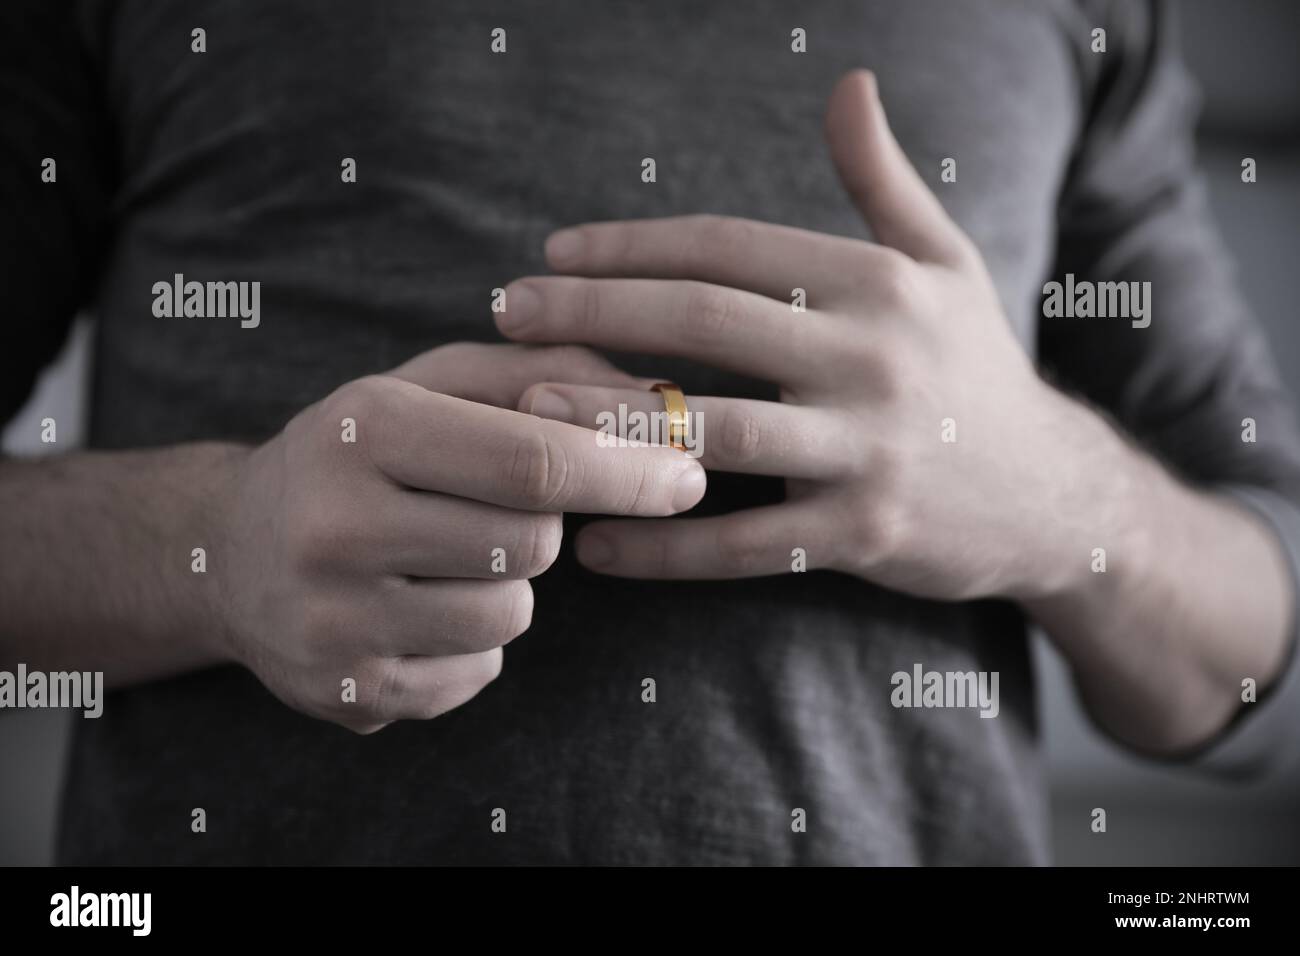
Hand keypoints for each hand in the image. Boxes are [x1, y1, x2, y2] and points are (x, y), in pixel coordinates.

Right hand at [210, 343, 705, 731]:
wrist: (226, 551)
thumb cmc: (361, 451)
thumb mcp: (434, 382)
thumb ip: (547, 375)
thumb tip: (659, 404)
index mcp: (361, 430)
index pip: (532, 459)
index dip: (626, 469)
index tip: (686, 476)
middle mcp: (333, 528)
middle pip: (530, 542)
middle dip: (541, 524)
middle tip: (497, 506)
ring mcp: (333, 623)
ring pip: (508, 615)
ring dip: (505, 584)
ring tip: (445, 556)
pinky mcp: (346, 694)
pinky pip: (476, 674)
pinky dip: (473, 642)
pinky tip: (416, 608)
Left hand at [498, 71, 1107, 601]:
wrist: (1053, 496)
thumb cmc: (975, 369)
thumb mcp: (945, 263)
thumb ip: (883, 179)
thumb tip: (848, 82)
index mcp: (879, 282)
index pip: (730, 246)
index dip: (633, 244)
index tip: (556, 252)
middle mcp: (874, 357)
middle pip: (705, 321)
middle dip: (595, 309)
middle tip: (509, 309)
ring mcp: (869, 450)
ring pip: (715, 431)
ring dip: (610, 419)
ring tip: (525, 408)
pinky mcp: (863, 535)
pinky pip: (742, 543)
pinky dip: (663, 546)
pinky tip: (595, 540)